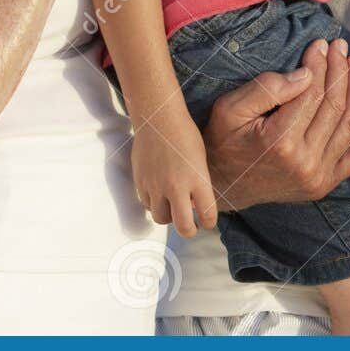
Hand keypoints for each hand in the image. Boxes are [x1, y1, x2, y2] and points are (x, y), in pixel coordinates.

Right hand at [132, 113, 217, 237]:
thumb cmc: (185, 135)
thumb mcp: (200, 159)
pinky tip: (160, 195)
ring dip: (169, 217)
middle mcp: (176, 186)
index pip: (207, 213)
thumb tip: (195, 204)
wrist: (159, 119)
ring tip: (174, 208)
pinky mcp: (140, 183)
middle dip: (189, 231)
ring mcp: (156, 186)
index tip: (208, 222)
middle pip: (182, 226)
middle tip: (191, 227)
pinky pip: (147, 205)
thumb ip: (198, 183)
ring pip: (161, 218)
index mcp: (197, 179)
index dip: (208, 222)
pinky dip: (154, 205)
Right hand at [203, 37, 349, 210]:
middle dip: (340, 70)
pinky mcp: (326, 184)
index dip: (320, 64)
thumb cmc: (224, 142)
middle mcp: (305, 162)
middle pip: (335, 106)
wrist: (225, 186)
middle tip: (340, 47)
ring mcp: (319, 177)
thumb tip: (306, 73)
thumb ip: (267, 88)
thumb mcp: (230, 109)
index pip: (312, 93)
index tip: (320, 44)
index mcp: (280, 142)